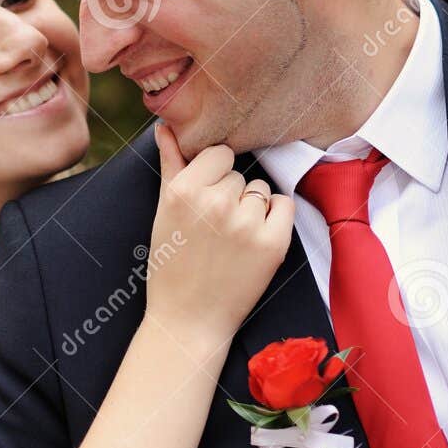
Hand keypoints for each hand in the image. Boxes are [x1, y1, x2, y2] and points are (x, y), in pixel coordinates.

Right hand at [145, 123, 294, 345]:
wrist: (189, 319)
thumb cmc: (172, 265)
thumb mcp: (164, 212)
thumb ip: (170, 163)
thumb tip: (166, 127)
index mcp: (183, 191)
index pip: (218, 154)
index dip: (214, 176)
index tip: (205, 201)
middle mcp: (215, 203)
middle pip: (239, 175)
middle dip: (230, 195)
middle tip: (213, 229)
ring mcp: (246, 223)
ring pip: (260, 189)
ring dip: (252, 208)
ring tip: (232, 238)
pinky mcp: (273, 243)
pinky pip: (284, 205)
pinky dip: (275, 218)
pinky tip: (255, 239)